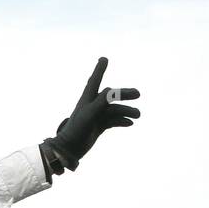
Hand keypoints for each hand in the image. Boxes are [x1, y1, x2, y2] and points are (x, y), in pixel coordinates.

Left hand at [42, 57, 140, 171]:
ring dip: (126, 111)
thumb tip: (112, 91)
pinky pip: (113, 121)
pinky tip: (130, 123)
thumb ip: (101, 101)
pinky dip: (121, 121)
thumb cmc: (77, 129)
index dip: (99, 69)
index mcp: (88, 98)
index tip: (104, 58)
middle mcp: (92, 105)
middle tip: (138, 93)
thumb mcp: (90, 113)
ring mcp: (96, 116)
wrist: (70, 149)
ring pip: (114, 110)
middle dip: (124, 94)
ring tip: (138, 115)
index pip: (95, 80)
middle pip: (111, 96)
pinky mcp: (99, 126)